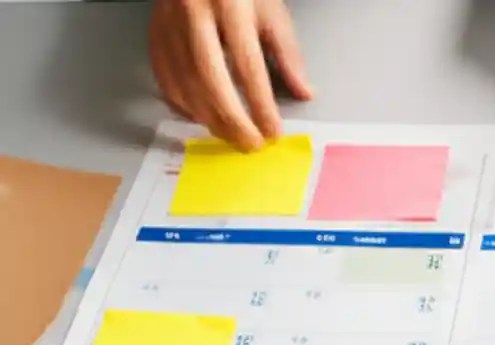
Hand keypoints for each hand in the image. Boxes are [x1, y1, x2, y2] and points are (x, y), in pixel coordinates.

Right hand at [148, 0, 312, 150]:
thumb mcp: (270, 12)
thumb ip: (288, 54)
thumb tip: (304, 93)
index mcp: (230, 5)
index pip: (247, 65)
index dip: (260, 104)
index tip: (272, 131)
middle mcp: (194, 14)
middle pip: (211, 79)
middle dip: (232, 120)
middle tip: (250, 144)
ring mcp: (169, 25)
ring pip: (185, 83)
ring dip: (209, 118)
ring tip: (231, 136)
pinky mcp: (154, 35)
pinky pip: (164, 79)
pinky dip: (184, 105)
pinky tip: (203, 118)